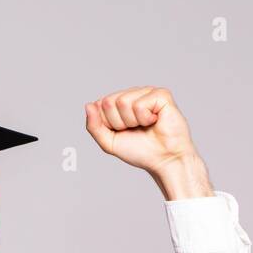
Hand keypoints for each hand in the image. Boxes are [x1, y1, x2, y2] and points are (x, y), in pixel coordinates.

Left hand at [84, 86, 198, 175]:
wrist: (163, 160)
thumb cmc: (140, 151)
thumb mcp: (109, 142)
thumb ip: (94, 126)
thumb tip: (88, 105)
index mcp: (120, 103)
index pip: (99, 105)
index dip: (108, 124)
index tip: (122, 132)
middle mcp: (133, 94)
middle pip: (109, 102)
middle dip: (118, 122)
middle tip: (134, 129)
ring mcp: (147, 92)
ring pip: (123, 101)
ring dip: (132, 121)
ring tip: (145, 126)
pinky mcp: (161, 95)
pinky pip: (139, 104)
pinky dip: (145, 118)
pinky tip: (155, 121)